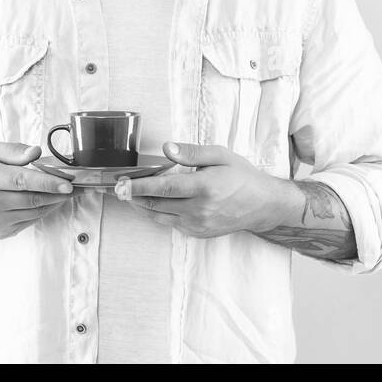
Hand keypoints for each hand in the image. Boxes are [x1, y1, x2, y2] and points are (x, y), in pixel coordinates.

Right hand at [0, 142, 73, 239]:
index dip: (48, 182)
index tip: (68, 183)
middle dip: (58, 194)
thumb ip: (15, 151)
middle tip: (75, 187)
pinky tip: (48, 201)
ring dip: (53, 203)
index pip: (22, 180)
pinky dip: (41, 211)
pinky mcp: (0, 232)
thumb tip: (36, 153)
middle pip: (32, 199)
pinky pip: (29, 222)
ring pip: (34, 212)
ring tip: (65, 193)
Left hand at [115, 142, 295, 238]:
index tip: (122, 184)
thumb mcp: (220, 156)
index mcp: (204, 188)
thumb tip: (167, 149)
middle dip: (134, 197)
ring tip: (129, 195)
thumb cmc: (242, 177)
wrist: (263, 205)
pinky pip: (171, 223)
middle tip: (118, 188)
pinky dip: (159, 213)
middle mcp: (199, 210)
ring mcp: (198, 224)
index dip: (139, 187)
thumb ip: (192, 153)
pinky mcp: (198, 233)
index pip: (164, 188)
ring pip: (160, 216)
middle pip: (156, 204)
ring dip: (142, 206)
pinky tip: (153, 203)